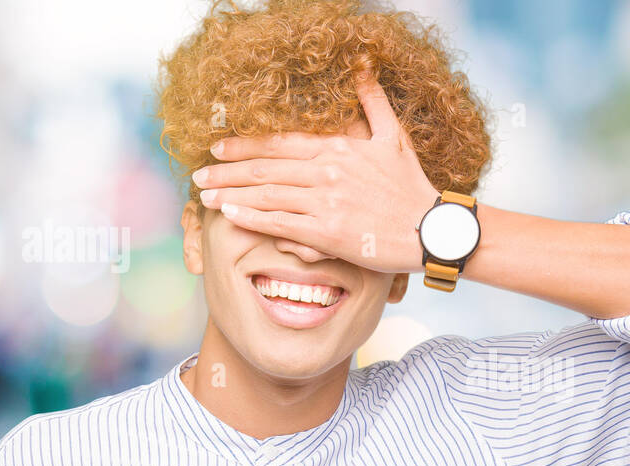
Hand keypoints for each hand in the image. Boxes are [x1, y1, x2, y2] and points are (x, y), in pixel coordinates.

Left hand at [192, 70, 440, 272]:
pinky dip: (252, 218)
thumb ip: (373, 101)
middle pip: (265, 168)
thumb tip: (362, 66)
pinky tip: (230, 216)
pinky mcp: (328, 234)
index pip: (279, 143)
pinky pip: (280, 224)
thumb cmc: (413, 186)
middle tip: (198, 176)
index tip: (217, 148)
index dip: (244, 144)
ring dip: (230, 195)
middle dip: (226, 172)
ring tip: (204, 198)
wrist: (431, 229)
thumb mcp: (394, 136)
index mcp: (337, 148)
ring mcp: (325, 203)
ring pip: (267, 195)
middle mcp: (327, 172)